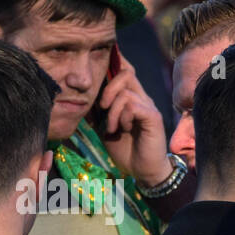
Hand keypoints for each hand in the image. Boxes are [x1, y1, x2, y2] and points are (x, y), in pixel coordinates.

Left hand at [96, 51, 170, 186]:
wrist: (142, 170)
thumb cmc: (125, 149)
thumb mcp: (104, 128)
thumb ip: (97, 113)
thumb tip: (81, 97)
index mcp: (131, 99)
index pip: (125, 71)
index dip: (115, 64)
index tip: (99, 66)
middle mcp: (141, 98)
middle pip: (126, 73)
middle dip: (108, 88)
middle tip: (102, 107)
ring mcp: (148, 106)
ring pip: (125, 92)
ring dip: (112, 112)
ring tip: (112, 128)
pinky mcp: (153, 117)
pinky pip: (133, 106)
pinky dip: (123, 117)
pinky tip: (123, 129)